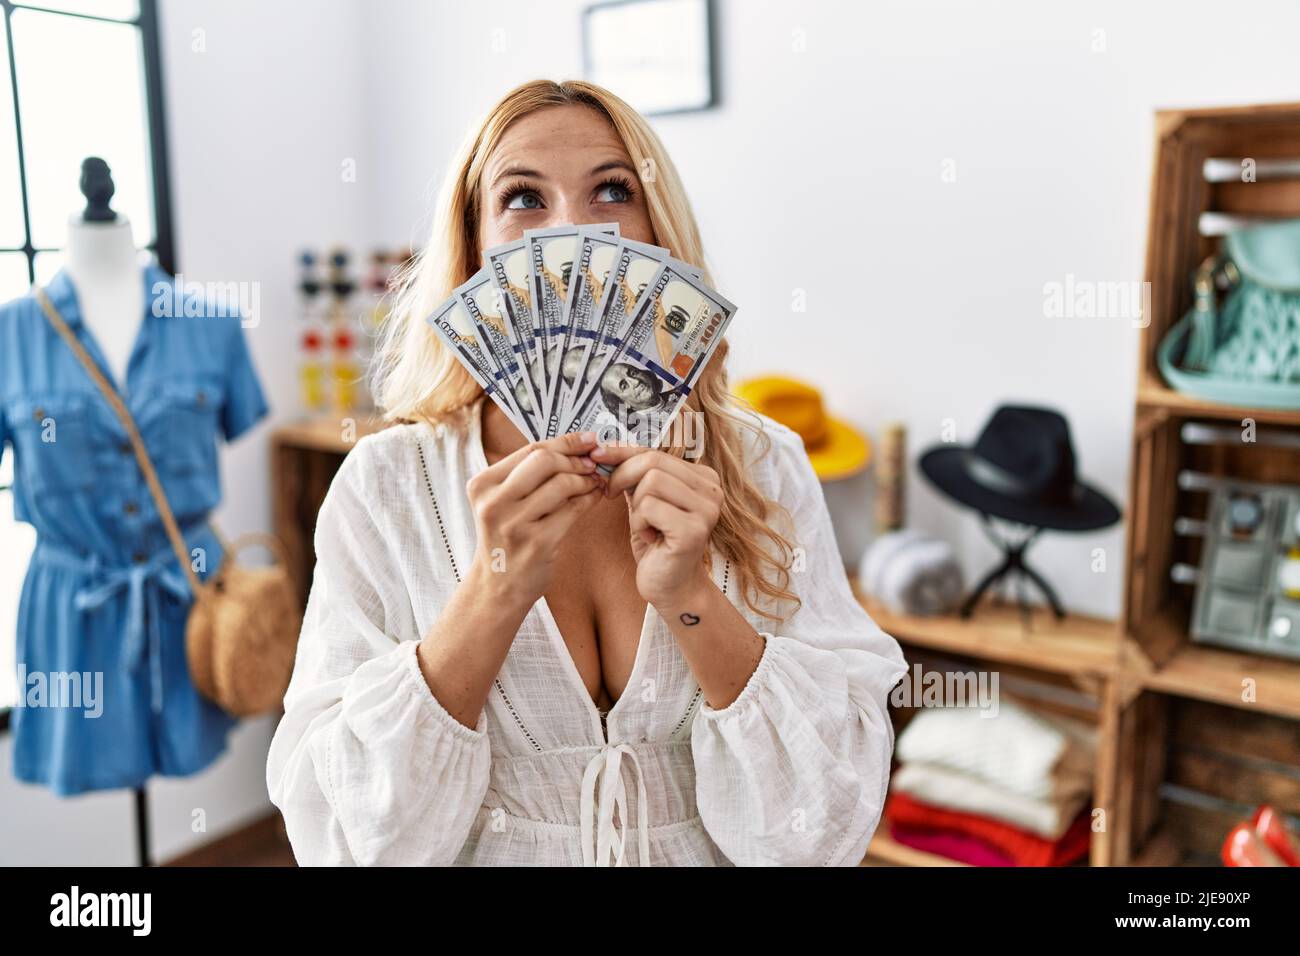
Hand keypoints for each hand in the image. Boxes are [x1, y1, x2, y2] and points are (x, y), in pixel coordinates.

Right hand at [465, 431, 604, 609]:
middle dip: (575, 460)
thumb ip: (528, 474)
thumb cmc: (507, 538)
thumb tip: (576, 446)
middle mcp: (493, 502)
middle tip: (593, 464)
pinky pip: (573, 510)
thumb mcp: (503, 502)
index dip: (566, 441)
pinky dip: (589, 499)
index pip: (530, 450)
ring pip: (562, 484)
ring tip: (595, 482)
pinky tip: (594, 498)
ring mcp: (514, 523)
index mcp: (482, 485)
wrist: (498, 586)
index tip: (589, 439)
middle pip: (545, 461)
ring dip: (586, 480)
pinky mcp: (537, 543)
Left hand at [593, 443, 723, 607]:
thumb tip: (603, 450)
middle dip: (622, 475)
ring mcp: (706, 510)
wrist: (671, 588)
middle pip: (653, 460)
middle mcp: (711, 490)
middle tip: (610, 494)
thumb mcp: (644, 503)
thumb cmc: (657, 546)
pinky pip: (649, 507)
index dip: (622, 451)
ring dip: (636, 505)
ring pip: (651, 481)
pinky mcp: (693, 530)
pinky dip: (639, 523)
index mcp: (703, 478)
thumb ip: (634, 477)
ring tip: (644, 526)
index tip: (597, 454)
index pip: (656, 451)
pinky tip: (650, 538)